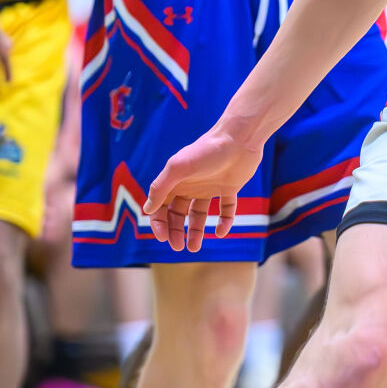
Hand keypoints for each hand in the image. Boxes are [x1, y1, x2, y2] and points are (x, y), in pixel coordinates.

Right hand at [143, 124, 261, 252]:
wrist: (239, 139)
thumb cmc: (207, 151)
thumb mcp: (178, 167)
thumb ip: (161, 187)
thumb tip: (147, 210)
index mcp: (176, 180)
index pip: (161, 206)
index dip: (159, 223)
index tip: (163, 237)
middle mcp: (191, 185)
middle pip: (178, 214)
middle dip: (175, 231)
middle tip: (178, 248)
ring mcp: (210, 187)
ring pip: (199, 215)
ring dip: (196, 231)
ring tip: (194, 248)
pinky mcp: (230, 188)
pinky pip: (226, 210)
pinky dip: (224, 222)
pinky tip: (221, 232)